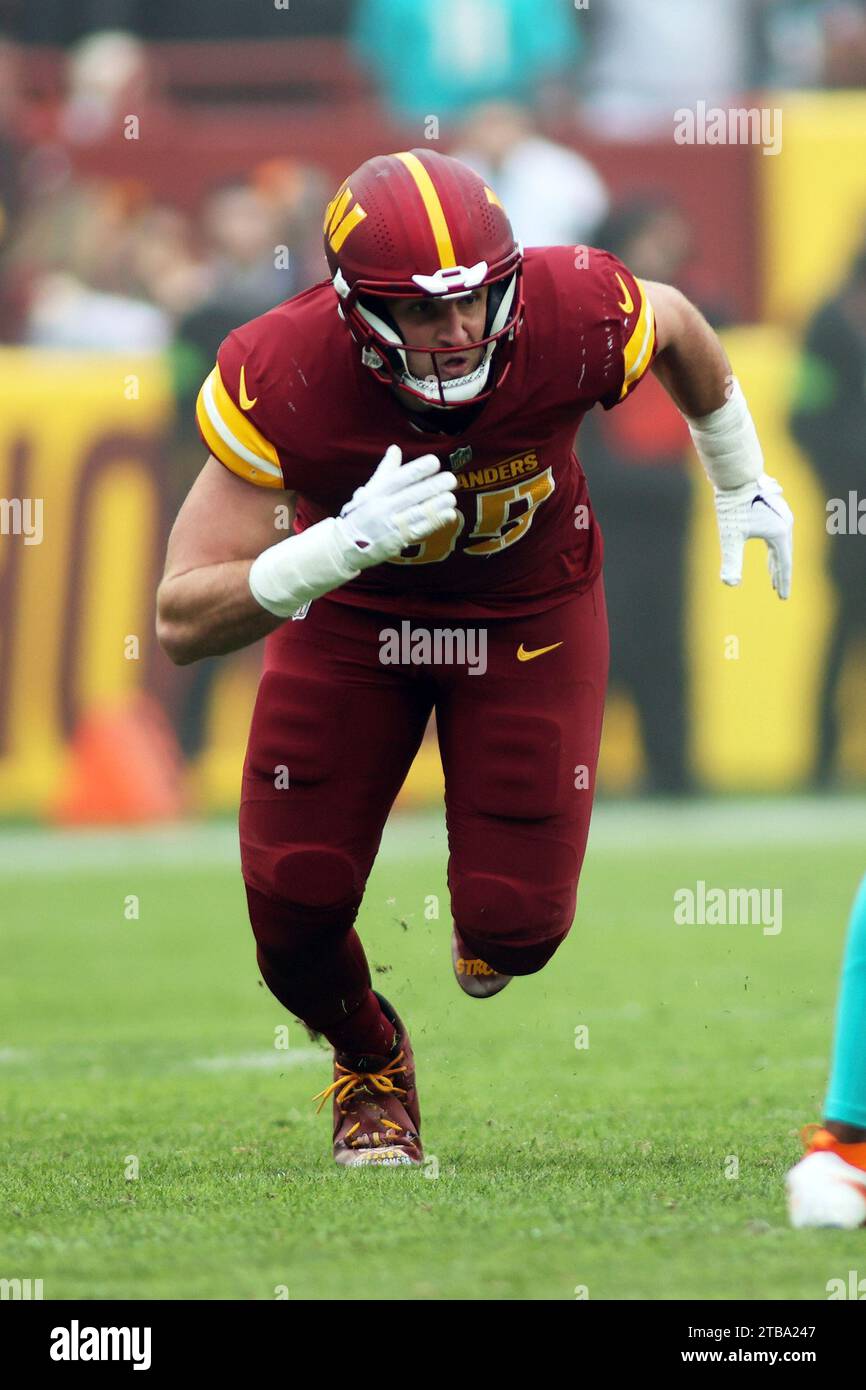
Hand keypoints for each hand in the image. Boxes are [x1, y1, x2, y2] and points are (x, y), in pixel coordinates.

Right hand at [335, 445, 457, 568]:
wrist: (347, 545)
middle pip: (411, 495)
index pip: (399, 478)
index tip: (434, 461)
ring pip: (417, 513)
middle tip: (451, 479)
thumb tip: (395, 448)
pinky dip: (435, 522)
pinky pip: (420, 530)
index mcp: (377, 493)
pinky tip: (448, 514)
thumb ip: (386, 470)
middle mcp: (383, 508)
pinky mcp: (398, 540)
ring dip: (437, 505)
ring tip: (451, 497)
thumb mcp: (370, 490)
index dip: (417, 470)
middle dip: (432, 487)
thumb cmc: (362, 513)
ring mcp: (391, 525)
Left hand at [713, 473, 792, 598]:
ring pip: (780, 545)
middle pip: (783, 556)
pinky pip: (775, 535)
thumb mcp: (730, 536)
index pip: (784, 563)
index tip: (784, 598)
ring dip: (776, 562)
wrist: (735, 476)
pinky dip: (772, 549)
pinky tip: (769, 554)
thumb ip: (731, 560)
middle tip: (779, 593)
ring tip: (773, 577)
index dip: (783, 582)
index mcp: (779, 532)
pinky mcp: (773, 510)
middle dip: (780, 575)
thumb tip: (730, 583)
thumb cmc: (732, 505)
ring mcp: (780, 516)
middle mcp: (784, 524)